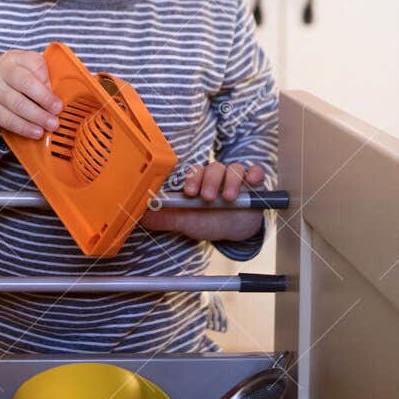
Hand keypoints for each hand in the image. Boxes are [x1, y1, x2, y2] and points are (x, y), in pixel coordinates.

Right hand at [0, 50, 61, 138]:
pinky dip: (24, 127)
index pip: (35, 64)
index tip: (59, 94)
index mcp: (17, 58)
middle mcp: (2, 70)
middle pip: (25, 82)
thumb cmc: (16, 84)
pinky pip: (7, 119)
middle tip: (58, 111)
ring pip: (17, 103)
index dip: (48, 80)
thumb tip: (60, 101)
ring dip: (37, 116)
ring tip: (51, 125)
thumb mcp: (28, 74)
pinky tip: (36, 132)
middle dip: (45, 98)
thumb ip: (44, 82)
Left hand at [139, 161, 265, 240]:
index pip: (195, 172)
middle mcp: (216, 176)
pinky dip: (254, 174)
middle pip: (214, 168)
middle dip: (211, 181)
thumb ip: (167, 218)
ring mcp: (236, 179)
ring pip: (234, 169)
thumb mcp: (186, 222)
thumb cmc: (207, 221)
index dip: (192, 179)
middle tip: (208, 197)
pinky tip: (252, 181)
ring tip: (229, 198)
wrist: (233, 230)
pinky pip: (255, 171)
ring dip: (231, 181)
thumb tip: (142, 216)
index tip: (189, 192)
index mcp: (199, 182)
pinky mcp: (253, 183)